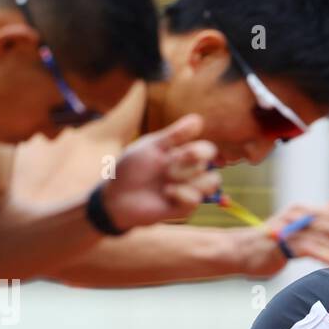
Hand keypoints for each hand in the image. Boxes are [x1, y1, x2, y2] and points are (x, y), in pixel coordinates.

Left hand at [103, 115, 220, 230]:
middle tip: (166, 167)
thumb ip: (175, 135)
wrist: (117, 196)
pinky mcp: (184, 208)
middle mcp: (189, 173)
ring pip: (211, 182)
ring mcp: (188, 191)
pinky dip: (182, 194)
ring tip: (167, 181)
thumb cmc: (132, 168)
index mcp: (183, 156)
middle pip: (211, 165)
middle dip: (189, 163)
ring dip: (189, 178)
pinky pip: (196, 199)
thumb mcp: (152, 146)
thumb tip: (198, 119)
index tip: (189, 151)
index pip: (208, 151)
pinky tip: (166, 193)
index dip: (204, 151)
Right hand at [242, 198, 328, 275]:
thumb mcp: (299, 226)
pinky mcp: (282, 243)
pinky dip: (324, 255)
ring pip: (321, 237)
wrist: (242, 251)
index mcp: (304, 210)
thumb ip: (321, 215)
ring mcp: (289, 228)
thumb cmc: (274, 241)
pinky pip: (308, 248)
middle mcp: (298, 215)